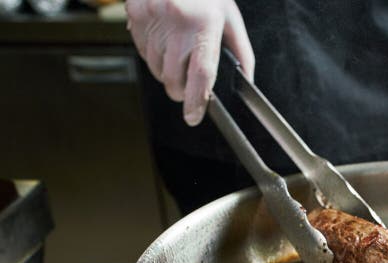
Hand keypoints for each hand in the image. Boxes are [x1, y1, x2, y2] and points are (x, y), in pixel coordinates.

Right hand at [126, 0, 254, 125]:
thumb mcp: (230, 18)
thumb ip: (241, 52)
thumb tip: (246, 80)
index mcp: (204, 24)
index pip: (200, 74)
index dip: (196, 101)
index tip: (194, 117)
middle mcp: (177, 22)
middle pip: (173, 78)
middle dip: (179, 92)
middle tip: (186, 91)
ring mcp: (152, 18)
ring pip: (156, 68)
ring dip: (166, 73)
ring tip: (177, 56)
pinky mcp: (135, 14)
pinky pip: (142, 50)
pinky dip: (153, 56)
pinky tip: (164, 42)